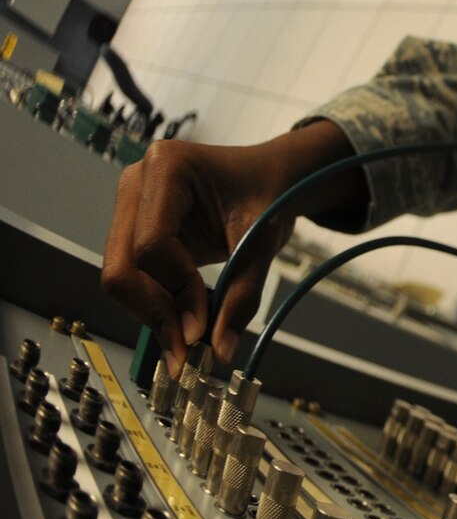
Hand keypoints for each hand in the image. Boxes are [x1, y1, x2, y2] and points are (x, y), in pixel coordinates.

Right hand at [102, 122, 358, 372]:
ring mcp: (130, 206)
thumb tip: (219, 350)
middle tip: (185, 351)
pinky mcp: (135, 229)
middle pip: (122, 265)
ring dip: (154, 313)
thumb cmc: (270, 194)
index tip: (201, 327)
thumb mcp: (263, 243)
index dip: (175, 291)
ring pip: (122, 276)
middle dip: (154, 311)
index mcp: (167, 167)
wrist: (271, 178)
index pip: (152, 244)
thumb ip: (242, 296)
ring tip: (189, 341)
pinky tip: (183, 323)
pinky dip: (158, 304)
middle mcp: (137, 182)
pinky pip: (135, 277)